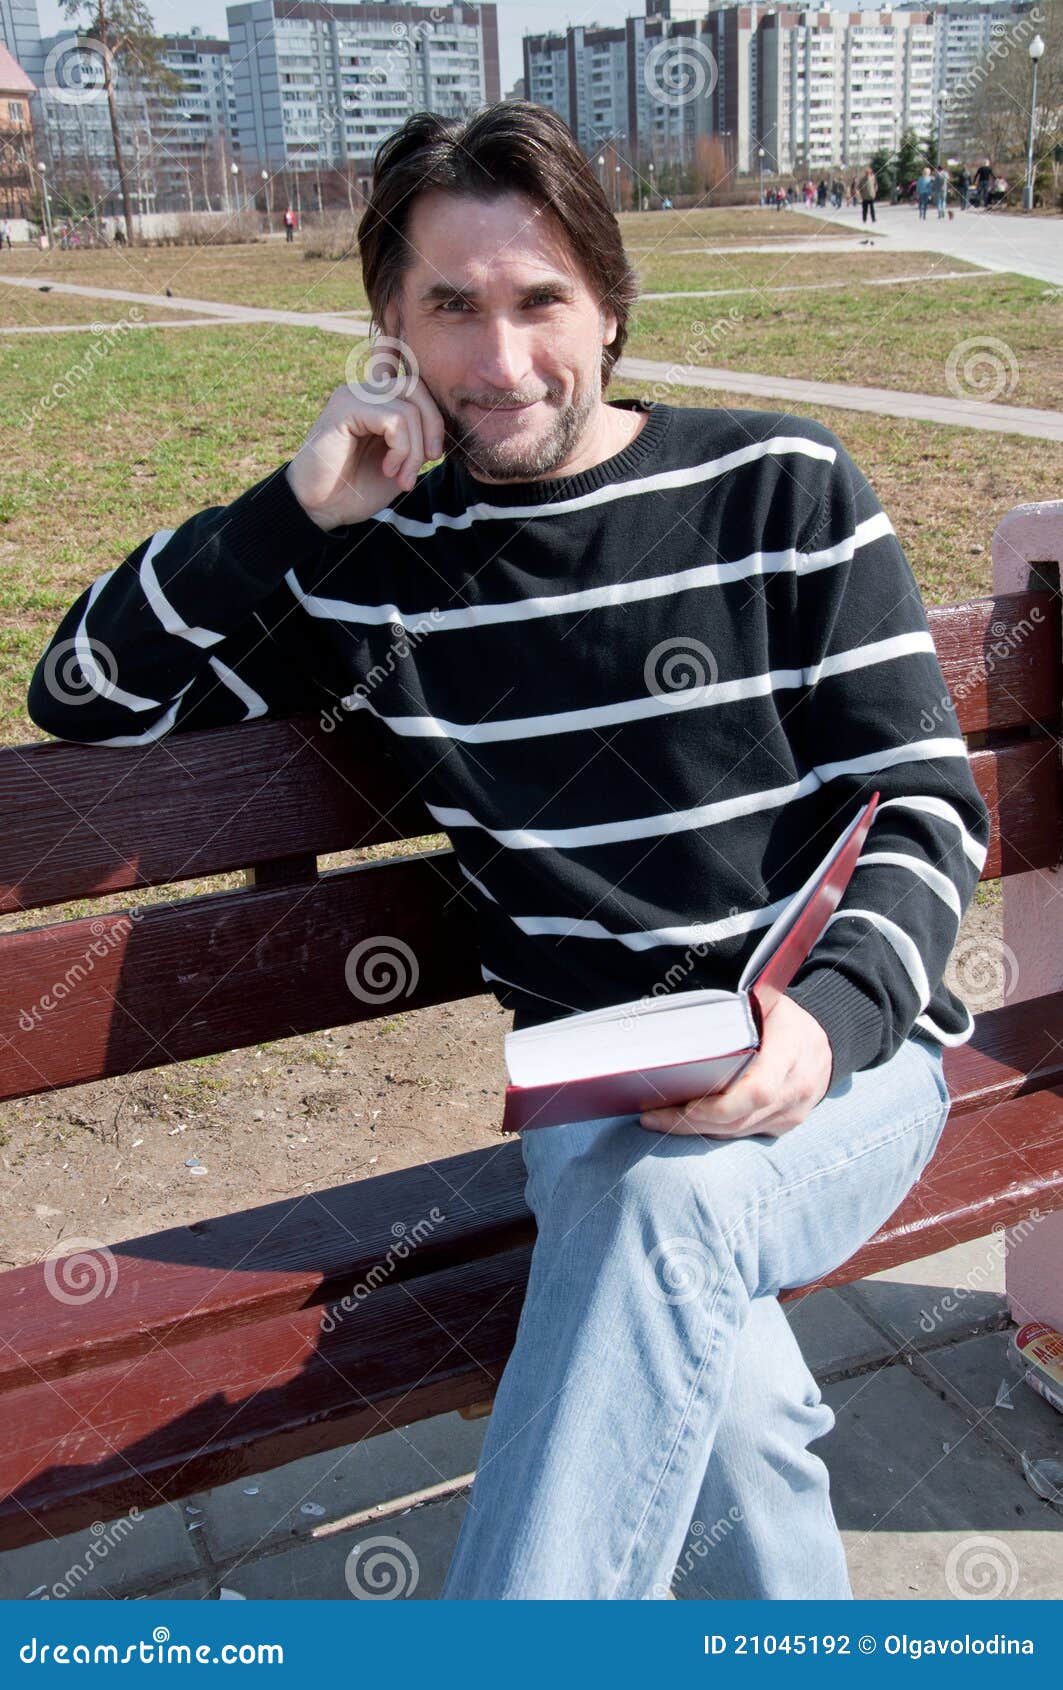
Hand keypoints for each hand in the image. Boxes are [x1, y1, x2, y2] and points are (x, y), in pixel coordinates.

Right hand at [285, 374, 444, 531]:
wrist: (321, 508)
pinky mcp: (344, 408)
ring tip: (402, 476)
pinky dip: (401, 450)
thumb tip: (445, 427)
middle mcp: (364, 391)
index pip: (417, 384)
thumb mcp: (401, 462)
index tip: (433, 455)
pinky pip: (394, 419)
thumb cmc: (358, 487)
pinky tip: (388, 469)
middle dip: (433, 427)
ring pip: (408, 407)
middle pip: (417, 387)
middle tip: (430, 460)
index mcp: (377, 400)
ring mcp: (352, 396)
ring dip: (414, 450)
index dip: (435, 417)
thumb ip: (419, 439)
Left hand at [639, 994, 832, 1137]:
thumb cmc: (785, 1016)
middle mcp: (797, 1087)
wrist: (830, 1041)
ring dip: (697, 1129)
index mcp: (792, 1049)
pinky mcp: (786, 1124)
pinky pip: (746, 1133)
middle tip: (652, 1117)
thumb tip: (684, 1020)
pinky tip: (686, 1121)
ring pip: (739, 1132)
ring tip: (658, 1119)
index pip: (756, 1091)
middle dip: (692, 1121)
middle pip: (740, 1118)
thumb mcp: (767, 1000)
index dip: (717, 1105)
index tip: (682, 1104)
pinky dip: (715, 1129)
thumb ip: (736, 1014)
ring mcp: (794, 1111)